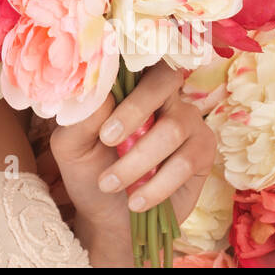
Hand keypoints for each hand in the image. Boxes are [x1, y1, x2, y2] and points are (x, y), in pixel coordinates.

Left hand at [45, 61, 215, 261]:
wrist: (108, 217)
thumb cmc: (89, 171)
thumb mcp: (71, 145)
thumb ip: (81, 117)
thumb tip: (97, 90)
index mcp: (129, 84)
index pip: (137, 58)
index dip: (125, 68)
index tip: (102, 98)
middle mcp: (163, 95)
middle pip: (164, 80)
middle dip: (134, 109)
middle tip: (106, 139)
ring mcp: (187, 120)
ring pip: (171, 129)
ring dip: (137, 160)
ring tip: (109, 183)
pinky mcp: (202, 151)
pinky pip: (184, 162)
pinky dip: (156, 184)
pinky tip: (135, 200)